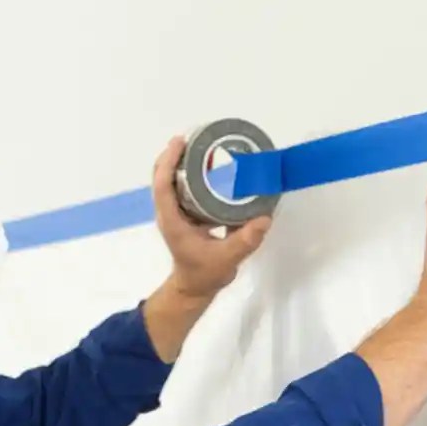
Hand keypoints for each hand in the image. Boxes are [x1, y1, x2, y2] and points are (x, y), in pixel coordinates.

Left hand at [151, 136, 272, 299]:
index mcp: (173, 221)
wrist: (196, 287)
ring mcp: (176, 214)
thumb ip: (245, 240)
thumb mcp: (227, 259)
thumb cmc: (205, 274)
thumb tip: (264, 218)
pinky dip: (190, 173)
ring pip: (170, 181)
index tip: (180, 142)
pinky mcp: (184, 215)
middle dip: (174, 154)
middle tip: (195, 138)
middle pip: (162, 176)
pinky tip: (209, 166)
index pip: (163, 186)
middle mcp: (170, 213)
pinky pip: (181, 188)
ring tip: (201, 146)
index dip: (169, 162)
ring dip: (180, 162)